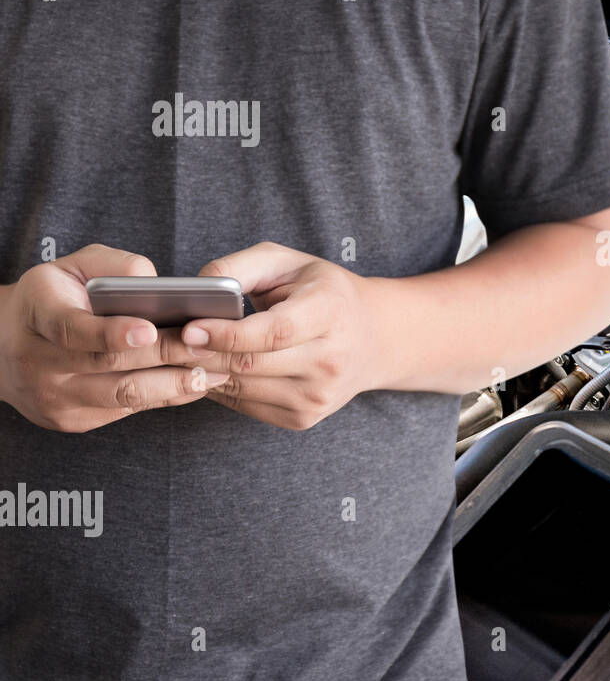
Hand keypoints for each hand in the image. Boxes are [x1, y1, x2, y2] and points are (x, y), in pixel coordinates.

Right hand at [0, 245, 229, 431]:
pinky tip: (196, 383)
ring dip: (175, 384)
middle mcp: (39, 360)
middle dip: (165, 355)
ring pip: (124, 395)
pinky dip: (166, 397)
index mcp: (37, 313)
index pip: (72, 328)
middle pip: (109, 365)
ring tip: (214, 371)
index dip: (111, 332)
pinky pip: (127, 410)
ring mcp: (54, 396)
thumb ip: (115, 267)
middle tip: (208, 346)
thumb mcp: (76, 266)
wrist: (6, 347)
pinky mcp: (73, 420)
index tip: (149, 329)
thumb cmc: (57, 297)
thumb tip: (156, 283)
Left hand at [183, 242, 382, 429]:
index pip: (275, 332)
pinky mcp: (305, 418)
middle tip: (164, 341)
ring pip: (244, 388)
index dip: (228, 333)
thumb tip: (195, 289)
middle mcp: (331, 360)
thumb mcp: (289, 262)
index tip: (189, 327)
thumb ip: (241, 266)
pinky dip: (220, 388)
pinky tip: (209, 369)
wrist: (374, 337)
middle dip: (202, 354)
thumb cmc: (323, 292)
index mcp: (332, 312)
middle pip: (252, 364)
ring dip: (204, 373)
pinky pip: (247, 405)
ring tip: (178, 354)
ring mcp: (319, 395)